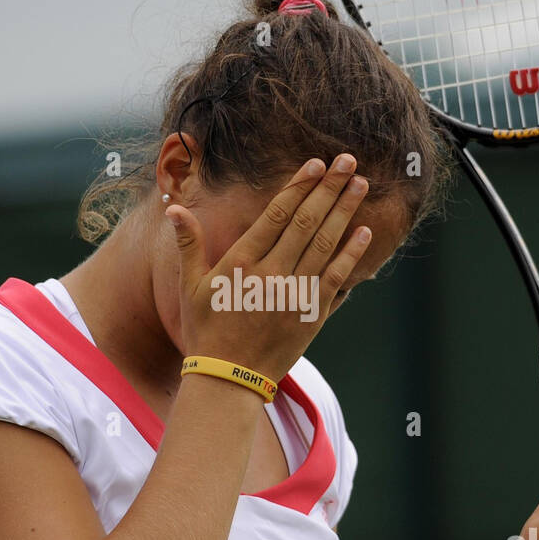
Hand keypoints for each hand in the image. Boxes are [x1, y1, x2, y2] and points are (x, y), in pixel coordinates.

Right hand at [166, 155, 371, 381]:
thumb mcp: (191, 286)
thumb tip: (175, 209)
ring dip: (345, 211)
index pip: (277, 214)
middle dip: (330, 188)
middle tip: (348, 161)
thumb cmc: (206, 330)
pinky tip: (363, 232)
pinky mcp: (312, 314)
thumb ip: (188, 244)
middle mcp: (272, 274)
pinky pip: (337, 277)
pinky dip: (351, 254)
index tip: (317, 165)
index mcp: (242, 262)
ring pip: (326, 243)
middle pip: (307, 221)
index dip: (299, 186)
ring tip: (361, 184)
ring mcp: (295, 294)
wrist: (229, 379)